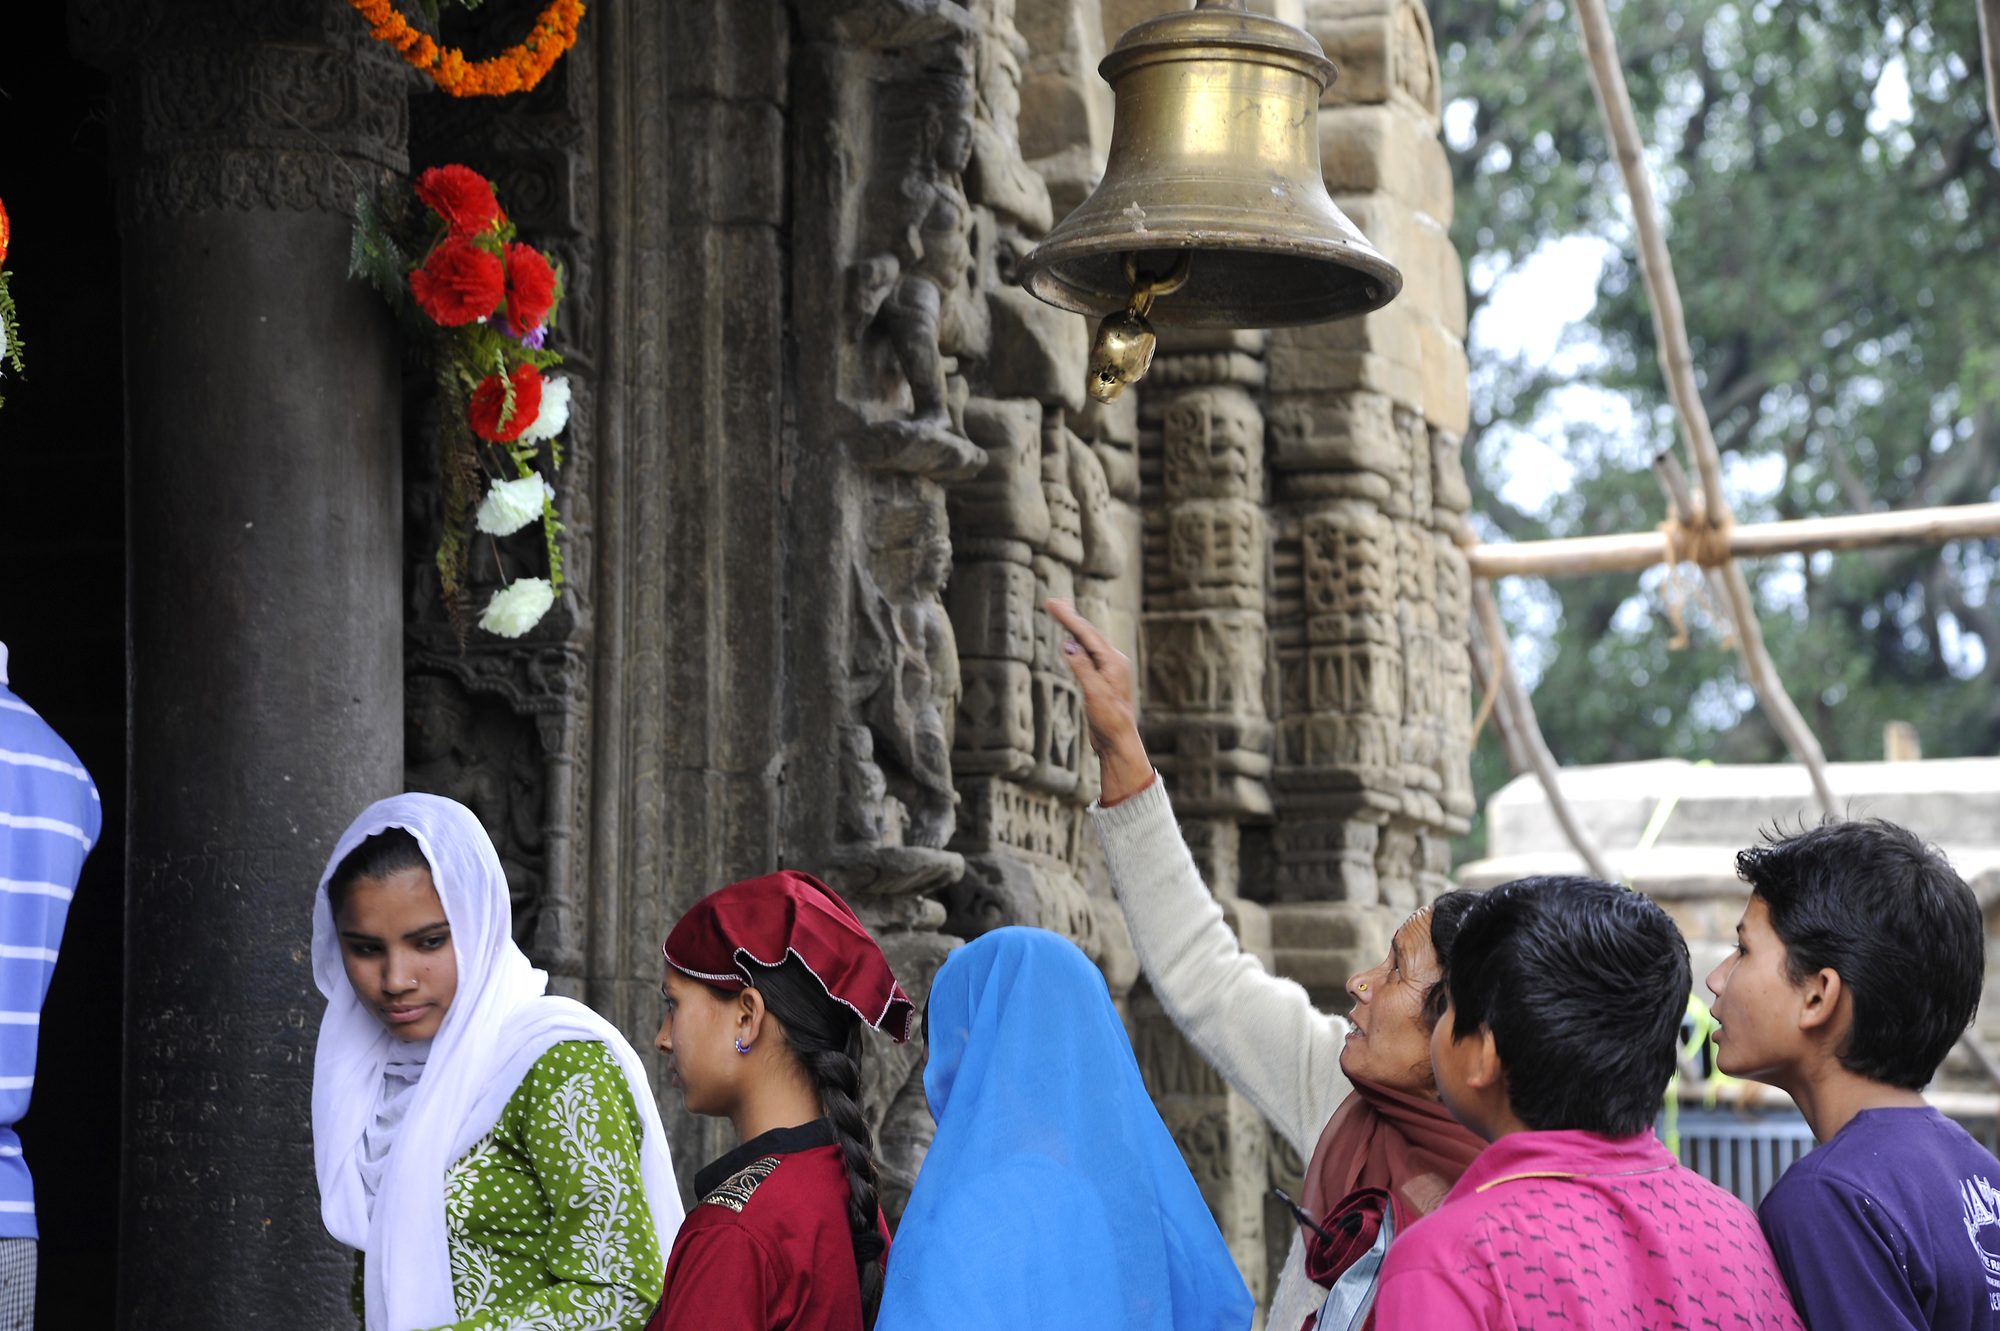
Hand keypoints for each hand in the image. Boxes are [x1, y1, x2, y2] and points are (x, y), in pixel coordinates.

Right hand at [1044, 598, 1154, 806]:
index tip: (1052, 603)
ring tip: (1062, 612)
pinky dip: (1077, 644)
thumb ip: (1082, 667)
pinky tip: (1071, 642)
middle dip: (1070, 617)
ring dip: (1074, 628)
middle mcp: (1114, 661)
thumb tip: (1069, 645)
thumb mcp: (1094, 693)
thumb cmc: (1110, 720)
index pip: (1087, 634)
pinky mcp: (1103, 680)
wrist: (1118, 742)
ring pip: (1089, 643)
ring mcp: (1109, 670)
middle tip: (1053, 601)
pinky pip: (1088, 655)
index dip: (1068, 618)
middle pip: (1089, 634)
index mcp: (1114, 661)